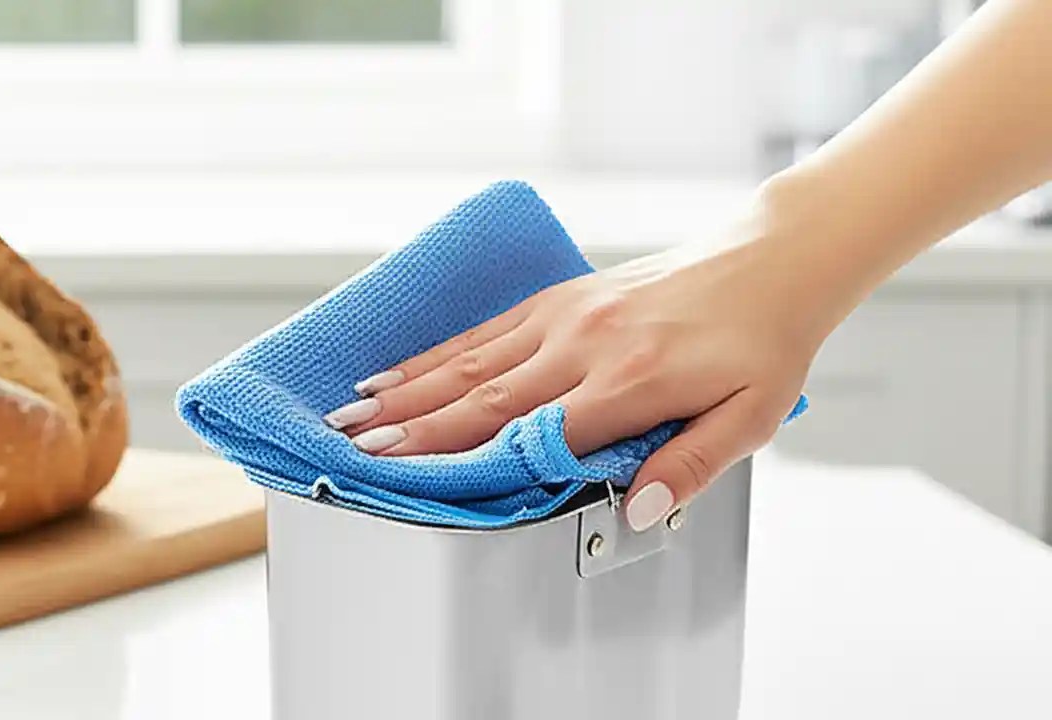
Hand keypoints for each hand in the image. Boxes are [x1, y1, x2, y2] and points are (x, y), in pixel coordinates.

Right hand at [324, 205, 836, 531]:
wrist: (770, 259)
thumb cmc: (763, 344)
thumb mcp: (751, 416)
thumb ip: (691, 464)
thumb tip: (640, 511)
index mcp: (631, 382)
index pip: (530, 431)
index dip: (462, 455)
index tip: (406, 473)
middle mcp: (585, 344)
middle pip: (483, 395)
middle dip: (412, 427)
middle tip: (353, 449)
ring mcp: (566, 316)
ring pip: (471, 361)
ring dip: (408, 389)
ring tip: (352, 412)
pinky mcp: (560, 300)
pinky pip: (487, 331)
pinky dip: (436, 354)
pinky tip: (399, 370)